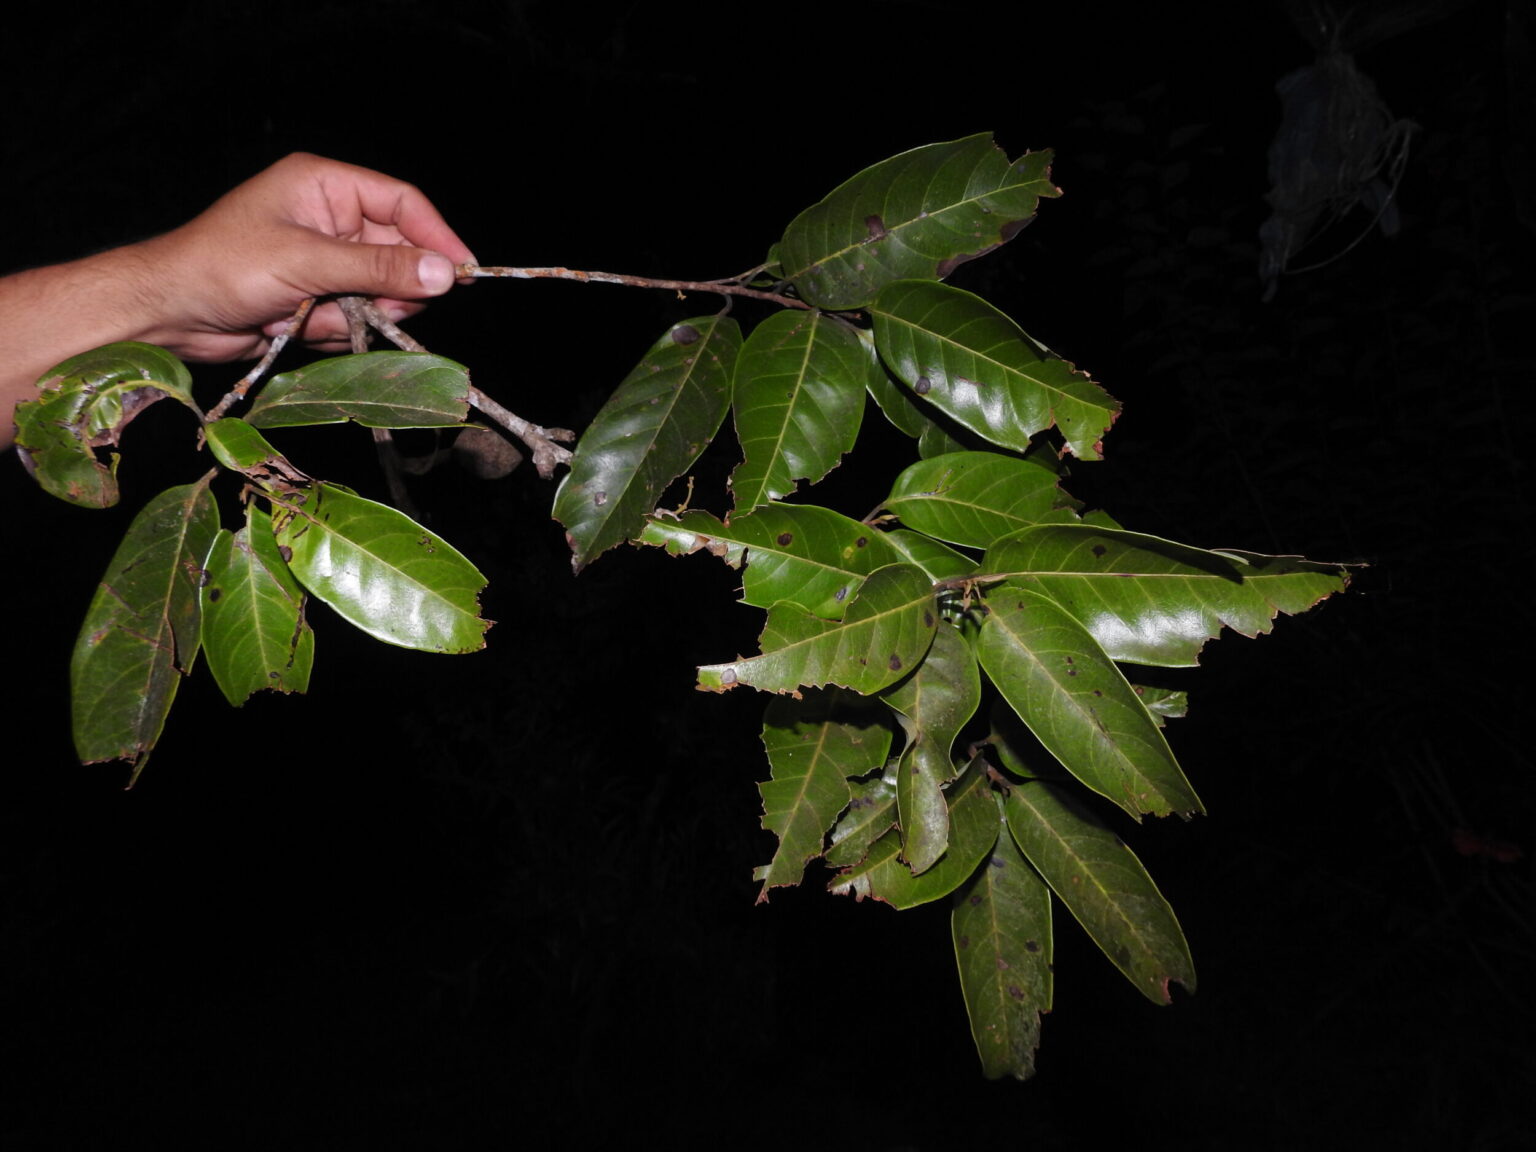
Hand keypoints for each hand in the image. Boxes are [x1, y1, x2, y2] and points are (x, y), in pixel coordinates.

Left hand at [136, 152, 476, 359]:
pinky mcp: (316, 298)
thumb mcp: (307, 262)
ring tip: (319, 317)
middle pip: (397, 253)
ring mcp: (323, 261)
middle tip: (383, 310)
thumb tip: (447, 273)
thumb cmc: (223, 267)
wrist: (168, 313)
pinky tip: (300, 328)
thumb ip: (379, 269)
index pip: (402, 202)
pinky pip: (355, 317)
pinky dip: (337, 330)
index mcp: (325, 186)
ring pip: (380, 292)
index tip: (465, 273)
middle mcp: (329, 219)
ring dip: (359, 314)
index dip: (436, 236)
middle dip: (391, 288)